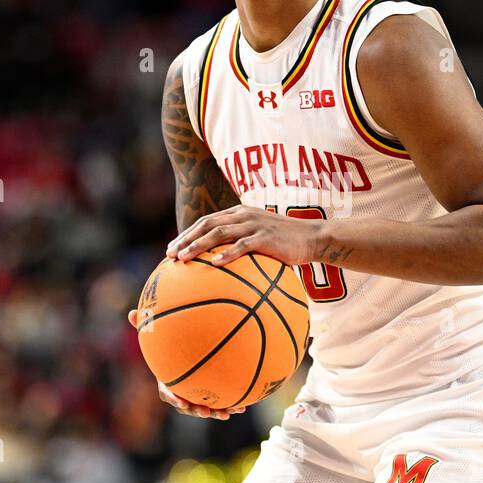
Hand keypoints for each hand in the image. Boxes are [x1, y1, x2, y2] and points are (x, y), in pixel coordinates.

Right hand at [127, 310, 244, 420]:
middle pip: (187, 406)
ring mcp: (197, 396)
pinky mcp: (211, 396)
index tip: (180, 401)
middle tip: (203, 411)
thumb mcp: (157, 338)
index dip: (174, 398)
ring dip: (215, 413)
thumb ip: (145, 328)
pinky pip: (220, 404)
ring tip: (225, 414)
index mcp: (168, 381)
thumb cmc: (169, 348)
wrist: (188, 356)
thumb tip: (130, 312)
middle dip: (195, 410)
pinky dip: (230, 406)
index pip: (168, 393)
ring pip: (204, 408)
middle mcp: (182, 392)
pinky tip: (242, 408)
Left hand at [166, 206, 321, 266]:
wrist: (312, 237)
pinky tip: (214, 264)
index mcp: (238, 214)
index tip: (171, 248)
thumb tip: (220, 267)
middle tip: (170, 254)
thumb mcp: (260, 239)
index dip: (187, 233)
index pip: (206, 221)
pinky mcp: (266, 237)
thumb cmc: (285, 243)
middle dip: (186, 239)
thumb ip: (241, 246)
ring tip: (184, 258)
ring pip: (219, 232)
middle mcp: (243, 216)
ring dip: (199, 245)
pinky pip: (242, 246)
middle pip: (207, 224)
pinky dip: (227, 254)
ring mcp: (254, 225)